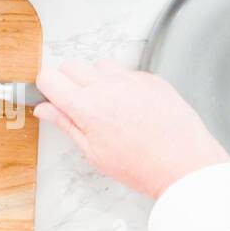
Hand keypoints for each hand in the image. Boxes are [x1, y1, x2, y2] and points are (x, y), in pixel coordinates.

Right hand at [34, 60, 229, 198]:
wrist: (184, 164)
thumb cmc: (142, 165)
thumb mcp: (94, 153)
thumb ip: (66, 125)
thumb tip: (45, 109)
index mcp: (87, 106)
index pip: (49, 77)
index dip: (46, 88)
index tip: (50, 98)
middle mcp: (107, 85)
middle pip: (71, 66)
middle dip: (68, 82)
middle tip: (78, 106)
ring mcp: (131, 79)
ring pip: (100, 65)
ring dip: (96, 80)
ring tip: (107, 107)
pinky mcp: (151, 79)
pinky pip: (127, 72)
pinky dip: (123, 85)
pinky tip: (132, 109)